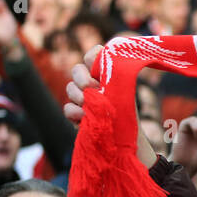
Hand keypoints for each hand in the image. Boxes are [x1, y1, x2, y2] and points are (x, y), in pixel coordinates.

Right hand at [66, 45, 156, 168]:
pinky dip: (74, 112)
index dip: (92, 58)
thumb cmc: (129, 116)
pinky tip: (83, 118)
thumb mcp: (125, 94)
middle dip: (82, 78)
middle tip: (91, 87)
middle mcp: (92, 83)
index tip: (98, 69)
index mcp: (105, 74)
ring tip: (89, 105)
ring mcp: (82, 99)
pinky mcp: (76, 115)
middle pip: (77, 69)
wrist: (126, 142)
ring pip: (70, 88)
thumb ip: (115, 78)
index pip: (93, 55)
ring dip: (78, 96)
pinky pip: (67, 108)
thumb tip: (105, 66)